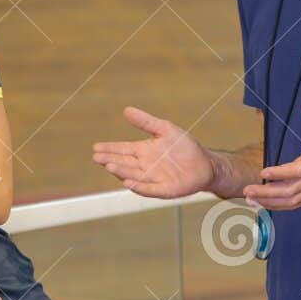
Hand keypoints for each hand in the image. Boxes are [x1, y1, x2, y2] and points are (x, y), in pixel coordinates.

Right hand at [94, 107, 213, 198]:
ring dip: (121, 172)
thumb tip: (126, 110)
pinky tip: (128, 183)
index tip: (96, 147)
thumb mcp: (165, 129)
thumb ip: (146, 122)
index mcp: (143, 151)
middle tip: (97, 157)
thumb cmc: (184, 147)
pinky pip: (150, 189)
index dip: (109, 149)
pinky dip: (139, 187)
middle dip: (111, 160)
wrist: (204, 164)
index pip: (122, 150)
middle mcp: (145, 166)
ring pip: (134, 176)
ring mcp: (154, 179)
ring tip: (109, 166)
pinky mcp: (165, 189)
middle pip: (124, 163)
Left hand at [244, 108, 300, 209]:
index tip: (263, 172)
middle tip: (247, 191)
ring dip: (270, 203)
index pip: (296, 171)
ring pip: (292, 201)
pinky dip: (282, 206)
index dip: (279, 173)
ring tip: (252, 200)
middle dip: (266, 193)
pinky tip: (268, 205)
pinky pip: (298, 204)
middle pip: (289, 191)